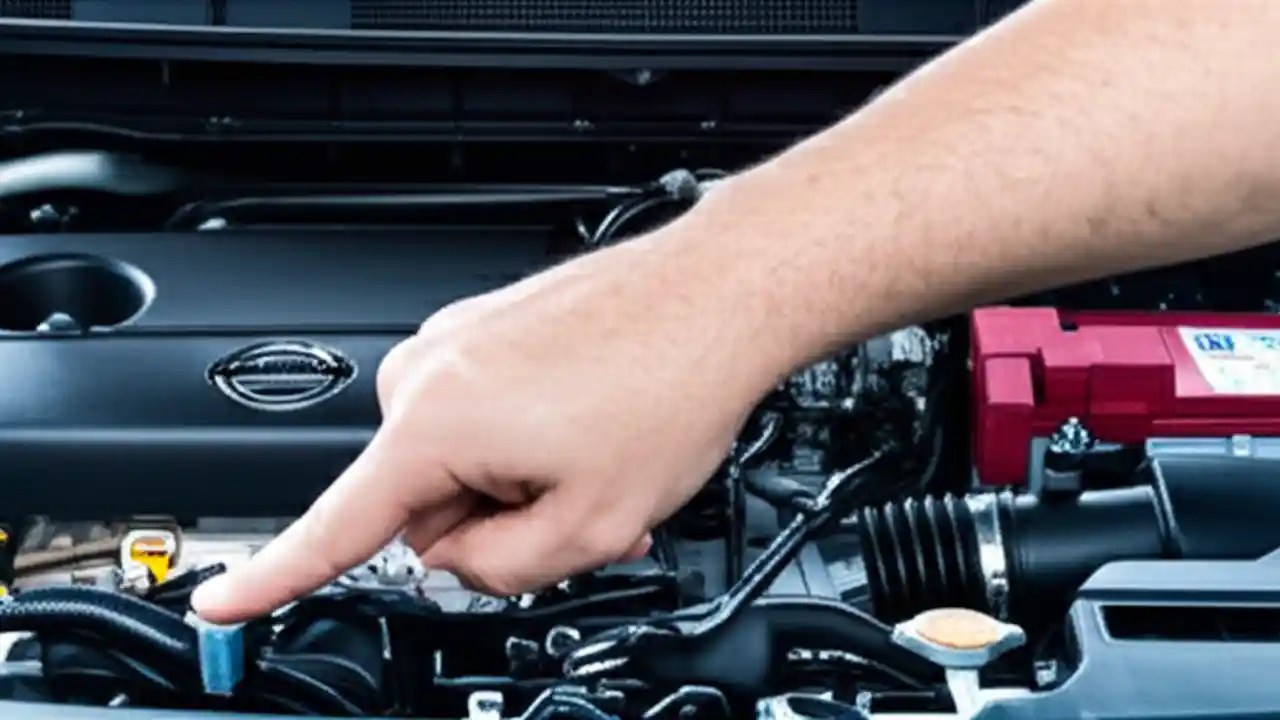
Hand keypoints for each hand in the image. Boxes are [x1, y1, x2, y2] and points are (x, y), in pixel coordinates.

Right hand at [191, 230, 780, 622]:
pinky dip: (533, 440)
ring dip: (524, 480)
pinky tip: (593, 430)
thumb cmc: (670, 382)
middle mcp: (429, 372)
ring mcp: (459, 343)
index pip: (336, 527)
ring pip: (464, 462)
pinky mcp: (489, 331)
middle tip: (577, 502)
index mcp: (434, 423)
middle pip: (428, 503)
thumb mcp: (589, 524)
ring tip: (597, 459)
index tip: (222, 599)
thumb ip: (498, 570)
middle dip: (495, 520)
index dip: (274, 576)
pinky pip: (486, 416)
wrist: (718, 292)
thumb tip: (461, 554)